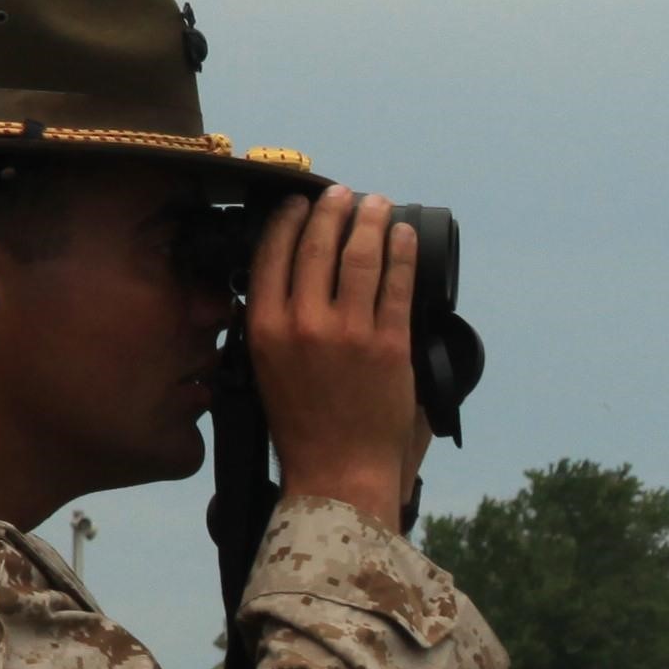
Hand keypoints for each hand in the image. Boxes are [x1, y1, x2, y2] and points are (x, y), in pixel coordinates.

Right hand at [246, 190, 427, 528]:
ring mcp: (349, 332)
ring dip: (371, 221)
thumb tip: (279, 285)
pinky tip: (403, 236)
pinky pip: (397, 285)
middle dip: (334, 210)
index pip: (272, 254)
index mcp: (265, 329)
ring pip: (360, 256)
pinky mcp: (389, 346)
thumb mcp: (264, 372)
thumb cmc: (302, 430)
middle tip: (344, 194)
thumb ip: (271, 326)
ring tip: (377, 205)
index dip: (290, 220)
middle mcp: (303, 323)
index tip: (301, 203)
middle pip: (318, 245)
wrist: (338, 474)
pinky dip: (401, 253)